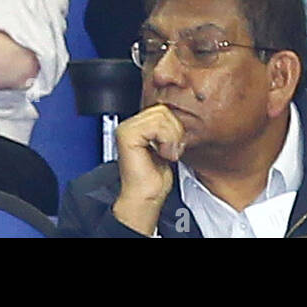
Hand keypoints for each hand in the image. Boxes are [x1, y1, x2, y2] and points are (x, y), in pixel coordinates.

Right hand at [111, 104, 185, 234]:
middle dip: (175, 132)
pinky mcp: (127, 135)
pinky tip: (162, 155)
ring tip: (166, 154)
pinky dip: (166, 141)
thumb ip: (169, 130)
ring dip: (171, 138)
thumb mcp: (167, 147)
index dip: (175, 127)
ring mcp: (126, 128)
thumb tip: (180, 119)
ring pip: (161, 115)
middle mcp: (129, 124)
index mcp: (138, 125)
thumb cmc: (154, 178)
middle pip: (163, 110)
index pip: (163, 109)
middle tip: (171, 151)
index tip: (174, 147)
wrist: (146, 197)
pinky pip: (156, 126)